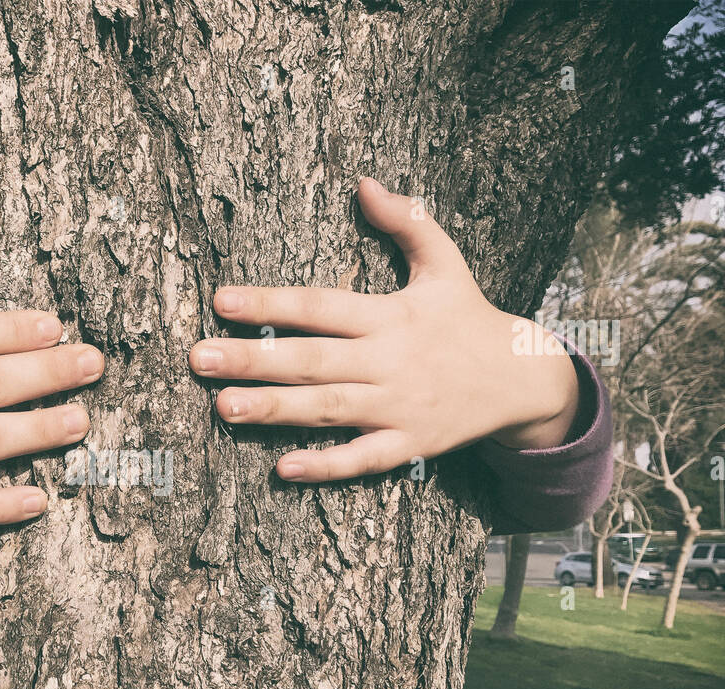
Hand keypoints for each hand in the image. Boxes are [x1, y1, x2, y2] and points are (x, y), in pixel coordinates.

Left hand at [187, 177, 579, 482]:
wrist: (525, 380)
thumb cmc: (469, 318)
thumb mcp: (446, 264)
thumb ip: (407, 222)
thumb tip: (364, 183)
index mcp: (390, 315)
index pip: (321, 305)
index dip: (271, 302)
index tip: (221, 300)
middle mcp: (389, 361)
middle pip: (312, 359)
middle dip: (252, 359)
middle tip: (198, 358)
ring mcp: (398, 407)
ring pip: (327, 409)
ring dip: (274, 410)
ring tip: (222, 408)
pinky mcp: (409, 445)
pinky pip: (362, 458)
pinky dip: (326, 465)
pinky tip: (283, 469)